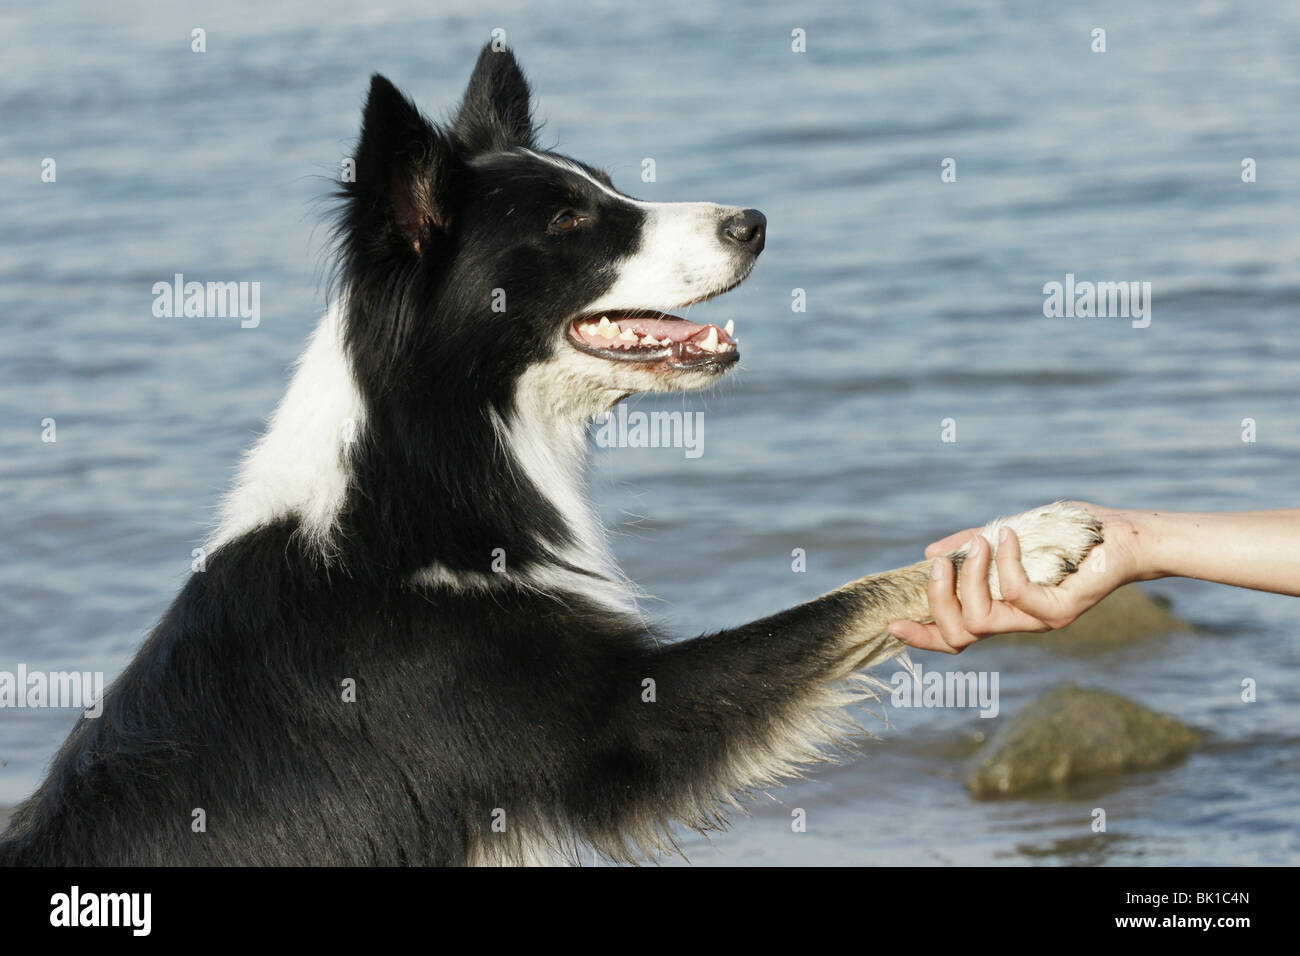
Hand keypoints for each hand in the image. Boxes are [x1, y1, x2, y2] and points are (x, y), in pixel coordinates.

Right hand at [887, 503, 1136, 653]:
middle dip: (938, 598)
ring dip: (970, 576)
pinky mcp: (1061, 609)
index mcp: (1004, 611)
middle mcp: (1020, 623)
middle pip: (960, 635)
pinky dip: (1005, 561)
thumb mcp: (1009, 535)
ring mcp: (1040, 620)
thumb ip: (971, 546)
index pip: (955, 637)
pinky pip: (1016, 593)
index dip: (922, 636)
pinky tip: (1007, 535)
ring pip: (982, 618)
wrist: (1126, 536)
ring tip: (981, 540)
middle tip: (941, 562)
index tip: (893, 624)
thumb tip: (929, 553)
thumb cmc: (1071, 534)